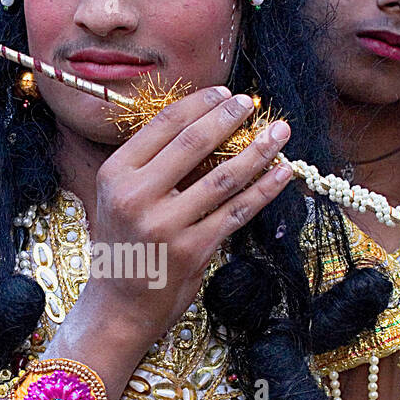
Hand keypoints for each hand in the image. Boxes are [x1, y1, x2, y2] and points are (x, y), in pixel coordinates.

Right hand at [82, 84, 290, 350]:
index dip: (199, 104)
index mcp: (116, 174)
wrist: (118, 306)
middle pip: (194, 143)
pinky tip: (283, 173)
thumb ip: (152, 166)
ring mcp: (166, 225)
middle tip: (252, 103)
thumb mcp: (120, 198)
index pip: (164, 125)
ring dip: (258, 150)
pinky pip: (237, 211)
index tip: (225, 93)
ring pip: (223, 177)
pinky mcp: (192, 250)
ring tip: (280, 131)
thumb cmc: (125, 246)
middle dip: (230, 118)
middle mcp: (137, 196)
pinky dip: (265, 189)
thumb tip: (208, 125)